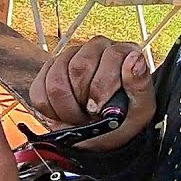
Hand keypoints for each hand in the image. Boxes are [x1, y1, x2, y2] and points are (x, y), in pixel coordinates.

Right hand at [28, 37, 155, 152]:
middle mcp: (97, 47)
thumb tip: (134, 59)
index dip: (102, 88)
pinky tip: (64, 114)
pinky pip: (39, 91)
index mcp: (123, 51)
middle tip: (91, 116)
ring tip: (80, 117)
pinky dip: (50, 110)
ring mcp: (70, 55)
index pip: (110, 57)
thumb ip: (140, 84)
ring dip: (67, 109)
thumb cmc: (124, 119)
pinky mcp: (49, 69)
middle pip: (79, 68)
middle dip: (84, 101)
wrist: (101, 134)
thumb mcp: (141, 109)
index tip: (101, 109)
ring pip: (56, 81)